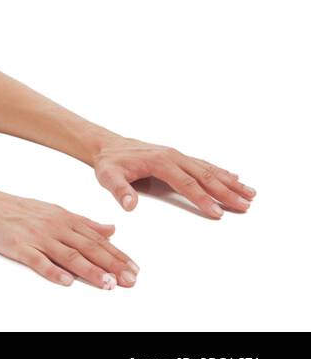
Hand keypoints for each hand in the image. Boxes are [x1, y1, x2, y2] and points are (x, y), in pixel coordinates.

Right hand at [0, 192, 136, 287]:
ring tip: (107, 283)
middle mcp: (54, 228)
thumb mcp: (56, 211)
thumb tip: (111, 229)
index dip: (117, 255)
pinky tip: (66, 281)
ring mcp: (37, 237)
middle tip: (129, 280)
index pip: (96, 239)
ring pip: (68, 255)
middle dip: (111, 265)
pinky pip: (38, 261)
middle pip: (87, 248)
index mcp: (65, 219)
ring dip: (89, 270)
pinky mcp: (19, 247)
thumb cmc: (20, 209)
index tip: (134, 269)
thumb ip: (84, 223)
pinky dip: (53, 271)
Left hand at [92, 137, 255, 217]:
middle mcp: (173, 157)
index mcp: (160, 162)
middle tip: (245, 206)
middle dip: (226, 192)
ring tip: (251, 194)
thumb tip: (130, 205)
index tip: (218, 213)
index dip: (202, 199)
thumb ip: (120, 191)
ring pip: (209, 169)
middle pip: (205, 176)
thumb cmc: (109, 163)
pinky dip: (221, 171)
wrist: (107, 146)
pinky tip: (235, 177)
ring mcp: (177, 155)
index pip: (186, 183)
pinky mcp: (178, 157)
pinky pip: (203, 164)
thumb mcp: (108, 177)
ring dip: (230, 182)